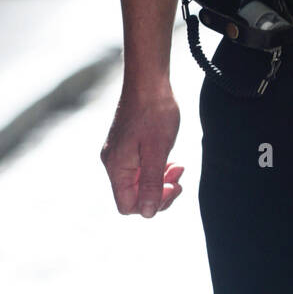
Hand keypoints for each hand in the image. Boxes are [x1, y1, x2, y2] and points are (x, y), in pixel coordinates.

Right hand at [100, 81, 181, 217]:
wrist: (148, 79)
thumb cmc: (154, 112)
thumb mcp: (157, 151)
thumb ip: (152, 184)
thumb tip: (148, 214)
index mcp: (117, 167)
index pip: (127, 205)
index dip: (151, 204)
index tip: (171, 186)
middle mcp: (113, 163)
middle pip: (134, 195)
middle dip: (159, 191)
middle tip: (179, 176)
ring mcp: (119, 153)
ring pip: (139, 181)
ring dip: (161, 179)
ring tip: (179, 166)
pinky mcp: (126, 144)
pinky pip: (140, 167)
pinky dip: (157, 166)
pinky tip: (170, 157)